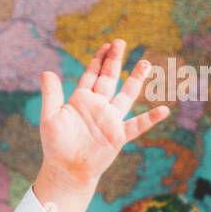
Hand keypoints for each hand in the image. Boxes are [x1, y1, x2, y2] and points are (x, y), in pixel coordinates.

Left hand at [38, 40, 169, 187]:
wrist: (66, 169)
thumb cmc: (56, 145)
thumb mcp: (50, 117)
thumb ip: (51, 95)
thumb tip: (46, 72)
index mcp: (81, 100)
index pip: (92, 75)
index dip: (98, 60)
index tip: (106, 45)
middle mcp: (98, 106)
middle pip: (109, 78)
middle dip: (114, 60)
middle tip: (120, 42)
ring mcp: (110, 120)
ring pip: (126, 95)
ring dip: (136, 80)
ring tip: (146, 63)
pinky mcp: (118, 135)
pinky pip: (138, 125)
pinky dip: (150, 119)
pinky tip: (163, 110)